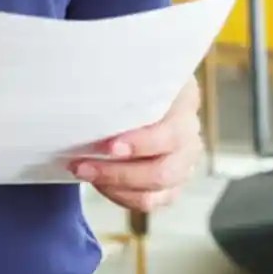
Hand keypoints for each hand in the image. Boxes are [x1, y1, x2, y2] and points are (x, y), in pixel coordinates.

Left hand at [70, 78, 203, 211]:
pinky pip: (150, 201)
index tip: (110, 146)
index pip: (172, 130)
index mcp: (185, 100)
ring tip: (83, 170)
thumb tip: (86, 84)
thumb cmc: (129, 82)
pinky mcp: (172, 184)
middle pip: (165, 169)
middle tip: (84, 164)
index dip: (142, 143)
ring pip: (157, 187)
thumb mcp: (129, 73)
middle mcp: (189, 134)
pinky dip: (121, 195)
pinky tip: (99, 180)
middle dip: (121, 172)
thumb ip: (118, 79)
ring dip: (116, 184)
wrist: (134, 96)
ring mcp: (184, 162)